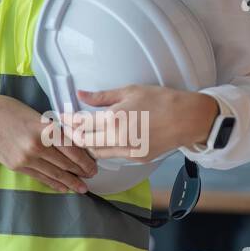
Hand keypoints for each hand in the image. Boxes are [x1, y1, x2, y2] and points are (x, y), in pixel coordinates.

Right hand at [0, 89, 96, 193]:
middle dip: (81, 172)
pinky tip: (62, 187)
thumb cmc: (8, 109)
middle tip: (91, 177)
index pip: (72, 150)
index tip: (94, 166)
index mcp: (45, 129)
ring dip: (70, 182)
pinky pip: (40, 177)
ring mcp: (25, 158)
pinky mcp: (16, 166)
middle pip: (65, 164)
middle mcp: (37, 146)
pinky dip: (53, 183)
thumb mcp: (35, 115)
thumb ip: (52, 130)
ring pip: (54, 174)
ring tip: (81, 188)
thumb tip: (73, 144)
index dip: (85, 160)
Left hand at [66, 86, 218, 161]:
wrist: (188, 119)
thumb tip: (80, 94)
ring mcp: (128, 151)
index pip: (80, 124)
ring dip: (86, 144)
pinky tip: (102, 140)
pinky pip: (113, 156)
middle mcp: (118, 139)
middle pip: (84, 142)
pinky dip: (103, 149)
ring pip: (97, 153)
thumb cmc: (160, 100)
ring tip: (81, 134)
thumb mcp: (129, 91)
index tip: (61, 116)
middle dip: (72, 135)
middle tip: (67, 127)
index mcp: (113, 120)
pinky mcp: (137, 158)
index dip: (67, 121)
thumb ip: (101, 97)